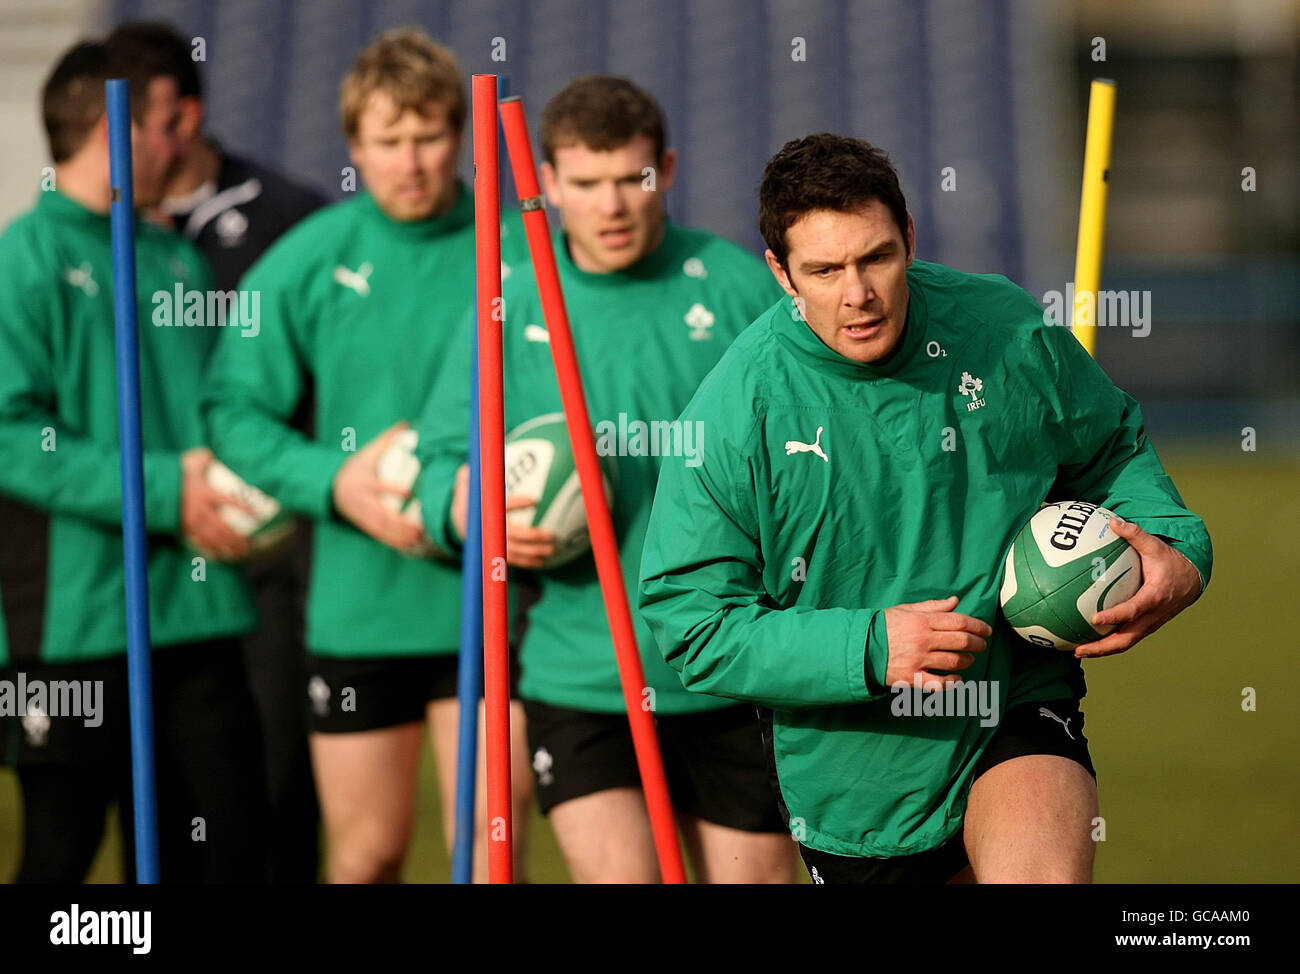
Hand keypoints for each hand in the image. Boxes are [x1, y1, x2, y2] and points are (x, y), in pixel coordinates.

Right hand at [180, 447, 252, 560]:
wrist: (148, 489)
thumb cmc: (172, 475)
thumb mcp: (188, 461)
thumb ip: (202, 458)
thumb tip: (210, 454)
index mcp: (204, 493)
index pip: (230, 502)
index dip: (245, 508)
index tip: (259, 514)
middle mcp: (199, 510)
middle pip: (223, 528)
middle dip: (237, 539)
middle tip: (250, 546)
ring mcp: (190, 522)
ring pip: (212, 539)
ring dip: (227, 547)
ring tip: (240, 553)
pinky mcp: (182, 528)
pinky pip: (199, 542)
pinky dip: (211, 549)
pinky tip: (220, 554)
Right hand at [332, 421, 426, 551]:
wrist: (333, 486)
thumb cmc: (358, 467)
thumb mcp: (367, 452)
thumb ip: (386, 440)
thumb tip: (407, 424)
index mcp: (362, 480)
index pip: (376, 485)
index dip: (391, 489)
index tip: (408, 491)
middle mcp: (360, 500)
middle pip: (378, 513)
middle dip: (398, 522)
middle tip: (418, 527)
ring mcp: (360, 514)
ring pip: (378, 528)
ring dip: (398, 535)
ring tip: (417, 538)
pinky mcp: (362, 524)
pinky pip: (377, 536)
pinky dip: (392, 542)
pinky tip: (408, 546)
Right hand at [450, 463, 555, 567]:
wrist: (456, 520)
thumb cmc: (469, 496)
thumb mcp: (466, 481)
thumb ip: (473, 472)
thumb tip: (485, 456)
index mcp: (481, 510)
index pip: (500, 506)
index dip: (516, 503)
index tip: (534, 499)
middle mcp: (486, 528)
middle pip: (509, 534)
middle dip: (530, 535)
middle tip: (550, 534)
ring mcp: (489, 542)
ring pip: (512, 550)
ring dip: (532, 552)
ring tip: (551, 550)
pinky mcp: (493, 551)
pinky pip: (510, 559)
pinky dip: (525, 562)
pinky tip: (541, 562)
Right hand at [882, 596, 990, 688]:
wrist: (860, 647)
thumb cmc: (883, 626)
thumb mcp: (906, 610)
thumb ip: (933, 606)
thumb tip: (955, 601)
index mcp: (922, 620)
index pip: (959, 621)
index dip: (978, 626)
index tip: (986, 630)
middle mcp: (923, 639)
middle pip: (961, 641)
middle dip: (978, 644)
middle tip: (982, 646)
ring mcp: (918, 660)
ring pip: (954, 661)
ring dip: (967, 661)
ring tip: (969, 660)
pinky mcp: (912, 678)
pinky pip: (940, 683)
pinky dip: (953, 682)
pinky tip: (957, 679)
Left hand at [1074, 518, 1201, 657]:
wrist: (1193, 579)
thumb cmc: (1171, 562)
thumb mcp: (1156, 546)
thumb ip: (1135, 534)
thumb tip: (1113, 521)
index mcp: (1155, 596)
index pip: (1134, 610)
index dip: (1115, 616)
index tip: (1095, 619)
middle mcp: (1153, 616)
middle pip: (1127, 639)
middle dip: (1102, 647)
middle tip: (1078, 649)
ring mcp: (1150, 625)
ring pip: (1125, 643)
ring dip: (1102, 650)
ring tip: (1077, 651)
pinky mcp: (1146, 627)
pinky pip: (1125, 638)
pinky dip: (1107, 643)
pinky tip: (1086, 640)